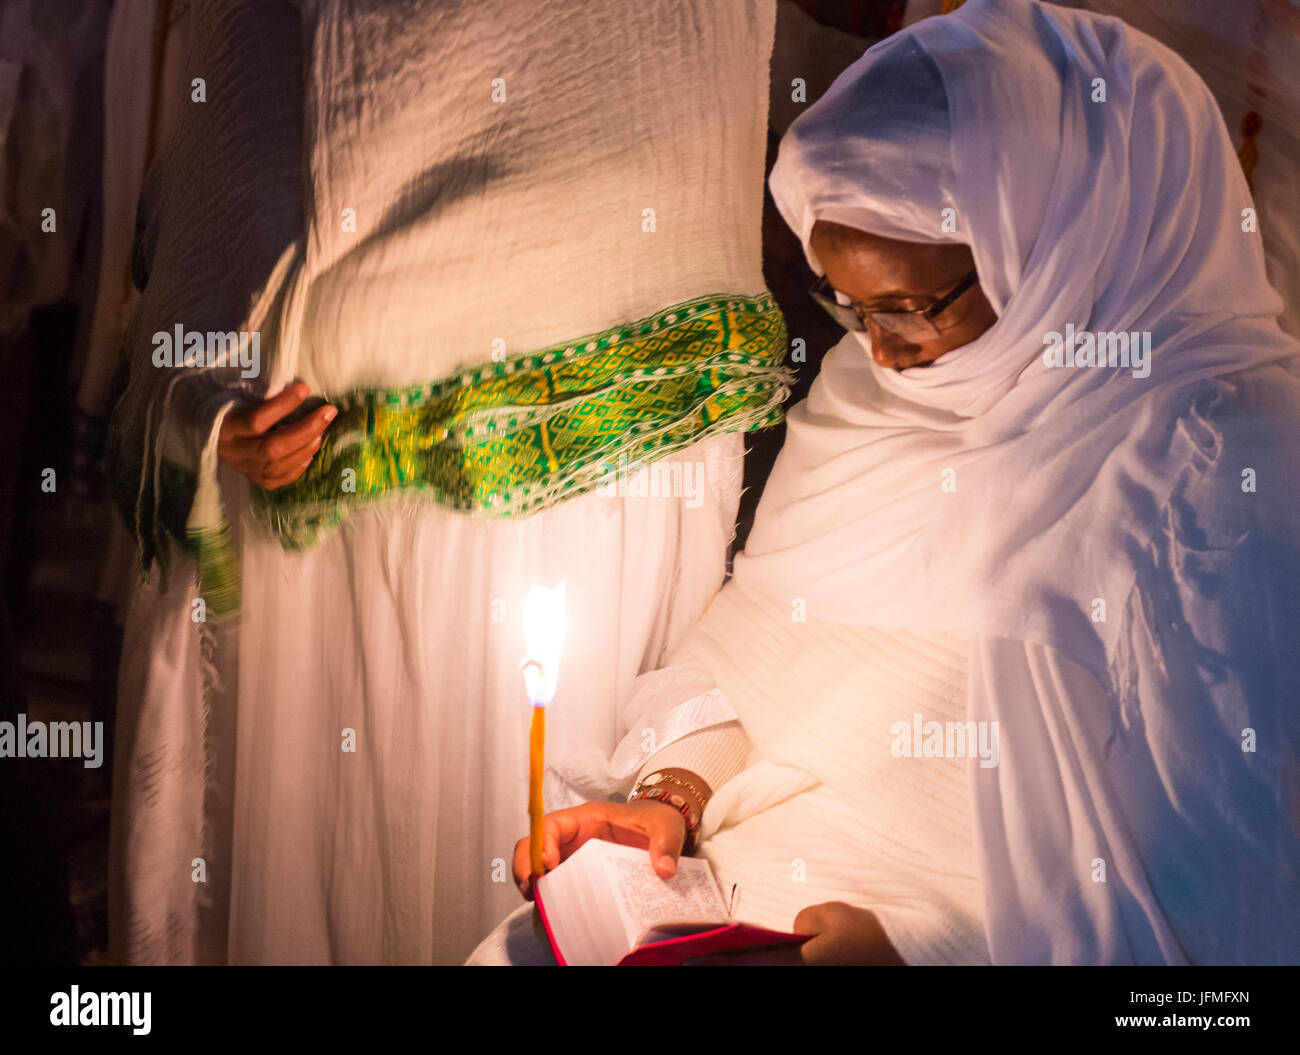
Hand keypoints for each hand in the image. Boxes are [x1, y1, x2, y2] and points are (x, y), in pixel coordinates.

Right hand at [218, 381, 335, 488]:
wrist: (215, 435)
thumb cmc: (233, 409)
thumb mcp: (240, 399)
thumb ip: (263, 397)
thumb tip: (301, 388)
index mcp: (225, 427)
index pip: (256, 420)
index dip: (283, 405)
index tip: (305, 389)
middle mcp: (233, 452)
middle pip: (272, 447)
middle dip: (306, 430)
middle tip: (329, 412)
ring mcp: (244, 469)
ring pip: (279, 465)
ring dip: (307, 447)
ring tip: (322, 430)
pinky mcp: (256, 480)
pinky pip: (280, 479)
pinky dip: (300, 466)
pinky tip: (311, 451)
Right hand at [512, 800, 685, 897]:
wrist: (662, 832)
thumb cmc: (658, 820)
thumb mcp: (666, 826)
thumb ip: (665, 844)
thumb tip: (663, 869)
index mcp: (588, 818)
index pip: (552, 824)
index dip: (543, 842)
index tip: (549, 865)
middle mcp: (574, 837)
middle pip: (534, 846)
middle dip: (526, 866)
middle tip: (531, 891)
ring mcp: (575, 857)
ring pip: (539, 867)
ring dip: (534, 885)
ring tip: (539, 906)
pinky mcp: (580, 876)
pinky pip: (557, 886)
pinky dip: (551, 899)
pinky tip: (555, 914)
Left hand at [687, 901, 904, 964]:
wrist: (897, 956)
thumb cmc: (864, 933)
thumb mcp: (830, 915)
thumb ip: (801, 921)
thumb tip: (792, 932)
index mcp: (798, 963)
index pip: (748, 962)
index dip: (716, 959)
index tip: (689, 958)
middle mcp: (799, 977)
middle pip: (753, 975)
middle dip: (721, 968)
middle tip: (688, 964)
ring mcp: (807, 980)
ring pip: (766, 976)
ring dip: (741, 968)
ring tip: (713, 962)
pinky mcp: (813, 976)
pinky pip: (781, 972)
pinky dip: (760, 967)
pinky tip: (748, 962)